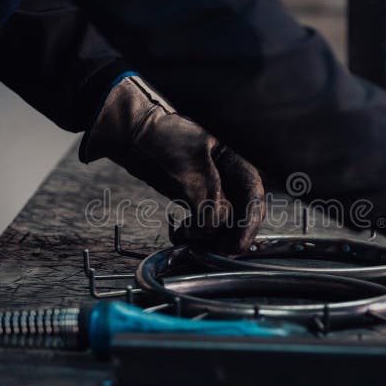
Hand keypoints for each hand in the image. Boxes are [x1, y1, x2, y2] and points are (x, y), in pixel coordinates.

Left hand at [80, 75, 264, 253]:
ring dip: (204, 236)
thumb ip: (206, 196)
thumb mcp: (190, 166)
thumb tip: (213, 226)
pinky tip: (177, 232)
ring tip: (184, 234)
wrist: (132, 135)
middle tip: (211, 250)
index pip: (253, 195)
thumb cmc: (162, 139)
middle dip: (225, 234)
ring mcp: (212, 190)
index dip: (249, 223)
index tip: (237, 245)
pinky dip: (191, 234)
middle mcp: (228, 177)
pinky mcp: (195, 201)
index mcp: (236, 160)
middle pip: (239, 214)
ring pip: (220, 224)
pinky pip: (201, 225)